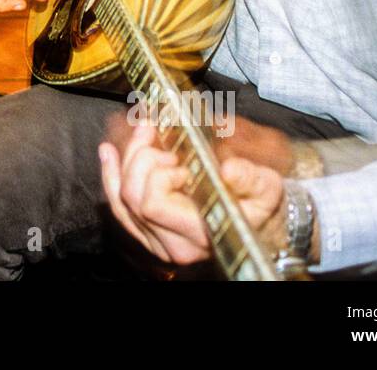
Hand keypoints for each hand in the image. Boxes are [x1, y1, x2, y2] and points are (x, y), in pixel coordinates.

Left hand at [99, 111, 287, 266]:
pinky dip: (111, 175)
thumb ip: (251, 178)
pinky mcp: (148, 233)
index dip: (158, 175)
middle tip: (158, 134)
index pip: (153, 204)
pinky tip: (109, 152)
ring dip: (125, 160)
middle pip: (132, 197)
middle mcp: (174, 245)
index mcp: (201, 233)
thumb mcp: (267, 188)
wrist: (259, 224)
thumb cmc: (260, 203)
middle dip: (140, 158)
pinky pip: (119, 207)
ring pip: (120, 201)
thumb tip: (228, 169)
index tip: (178, 159)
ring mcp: (157, 242)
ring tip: (141, 132)